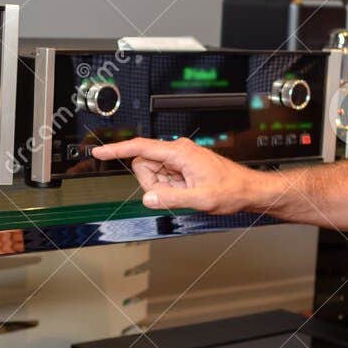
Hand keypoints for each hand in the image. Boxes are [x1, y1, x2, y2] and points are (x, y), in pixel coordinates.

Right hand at [87, 136, 263, 212]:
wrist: (247, 190)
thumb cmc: (231, 189)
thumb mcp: (201, 199)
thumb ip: (171, 198)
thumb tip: (148, 198)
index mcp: (180, 152)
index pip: (140, 148)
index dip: (117, 150)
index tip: (99, 153)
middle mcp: (178, 151)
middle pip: (143, 165)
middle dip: (151, 183)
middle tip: (175, 193)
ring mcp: (179, 158)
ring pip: (152, 173)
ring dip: (163, 187)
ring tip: (186, 192)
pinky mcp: (181, 166)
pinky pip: (164, 178)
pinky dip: (170, 188)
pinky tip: (187, 191)